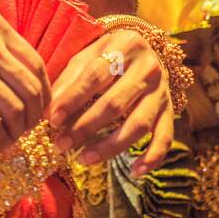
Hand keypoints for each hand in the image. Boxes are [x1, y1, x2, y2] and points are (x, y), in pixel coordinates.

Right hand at [0, 7, 50, 151]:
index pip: (37, 65)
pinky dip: (0, 139)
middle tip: (29, 128)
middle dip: (35, 116)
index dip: (45, 92)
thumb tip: (25, 79)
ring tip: (13, 137)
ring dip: (19, 130)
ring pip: (14, 109)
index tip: (42, 108)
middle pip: (30, 90)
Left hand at [46, 29, 174, 174]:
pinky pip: (165, 137)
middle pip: (115, 103)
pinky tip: (135, 171)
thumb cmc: (107, 56)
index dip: (73, 99)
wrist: (144, 50)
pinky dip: (152, 157)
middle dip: (85, 127)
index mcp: (124, 46)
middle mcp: (147, 67)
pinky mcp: (169, 110)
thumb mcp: (87, 56)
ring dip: (110, 146)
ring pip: (138, 123)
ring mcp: (161, 90)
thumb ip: (69, 80)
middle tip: (61, 145)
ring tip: (84, 159)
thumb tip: (49, 111)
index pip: (95, 75)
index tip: (52, 119)